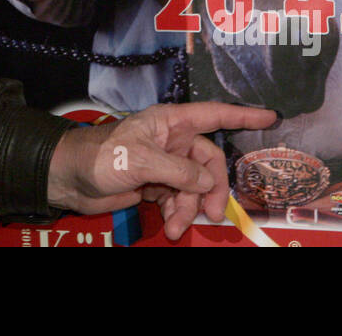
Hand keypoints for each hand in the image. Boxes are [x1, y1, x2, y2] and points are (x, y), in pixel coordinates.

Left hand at [46, 102, 276, 240]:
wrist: (70, 177)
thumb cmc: (102, 156)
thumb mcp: (141, 160)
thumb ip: (179, 171)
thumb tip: (209, 182)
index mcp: (170, 122)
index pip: (213, 115)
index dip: (242, 115)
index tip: (271, 117)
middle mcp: (171, 140)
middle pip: (207, 162)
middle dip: (210, 188)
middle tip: (210, 214)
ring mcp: (164, 163)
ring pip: (194, 185)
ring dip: (190, 208)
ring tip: (177, 227)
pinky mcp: (155, 185)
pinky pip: (179, 198)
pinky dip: (178, 212)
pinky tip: (171, 226)